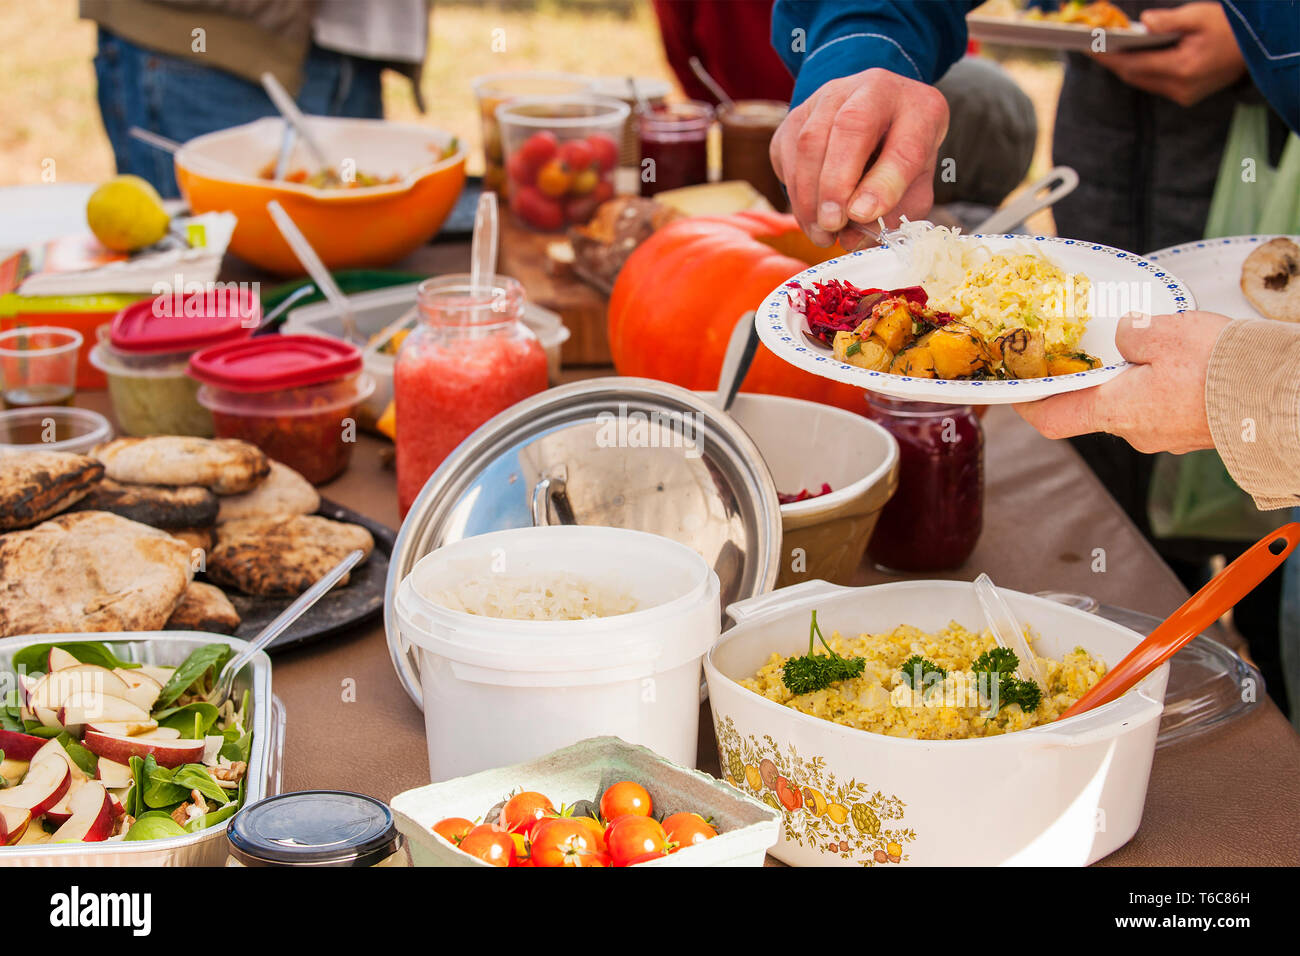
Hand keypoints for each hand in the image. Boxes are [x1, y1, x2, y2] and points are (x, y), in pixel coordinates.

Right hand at [770, 67, 947, 247]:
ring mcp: (831, 95)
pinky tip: (809, 217)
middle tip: (833, 225)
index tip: (864, 215)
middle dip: (837, 183)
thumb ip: (893, 212)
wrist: (877, 120)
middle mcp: (875, 89)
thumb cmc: (899, 158)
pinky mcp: (798, 113)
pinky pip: (789, 151)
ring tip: (821, 233)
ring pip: (810, 139)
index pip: (906, 144)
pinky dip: (796, 191)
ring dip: (810, 194)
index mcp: (920, 108)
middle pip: (852, 127)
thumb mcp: (914, 186)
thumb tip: (852, 237)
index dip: (885, 183)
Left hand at [1014, 311, 1231, 453]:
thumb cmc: (1220, 368)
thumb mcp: (1165, 333)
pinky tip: (1180, 364)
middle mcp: (1136, 432)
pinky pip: (1164, 409)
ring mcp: (1165, 437)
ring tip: (1146, 349)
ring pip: (1133, 407)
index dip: (1030, 405)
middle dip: (1092, 381)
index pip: (1053, 419)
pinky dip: (1162, 388)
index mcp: (1116, 411)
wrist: (1279, 397)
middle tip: (1091, 353)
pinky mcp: (1191, 433)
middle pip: (1095, 408)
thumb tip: (1126, 334)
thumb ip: (1132, 333)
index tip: (1019, 391)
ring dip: (1132, 381)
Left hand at [1092, 2, 1245, 106]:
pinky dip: (1142, 71)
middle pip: (1135, 76)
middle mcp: (1180, 88)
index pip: (1135, 64)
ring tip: (1107, 51)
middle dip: (1113, 62)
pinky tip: (1132, 58)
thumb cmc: (1230, 28)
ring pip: (1143, 82)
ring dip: (1126, 67)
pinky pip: (1154, 85)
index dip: (1109, 57)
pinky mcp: (1185, 98)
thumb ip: (1170, 20)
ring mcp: (1183, 96)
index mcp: (1183, 68)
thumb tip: (1143, 22)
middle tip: (1092, 47)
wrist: (1258, 49)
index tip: (1090, 47)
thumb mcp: (1201, 15)